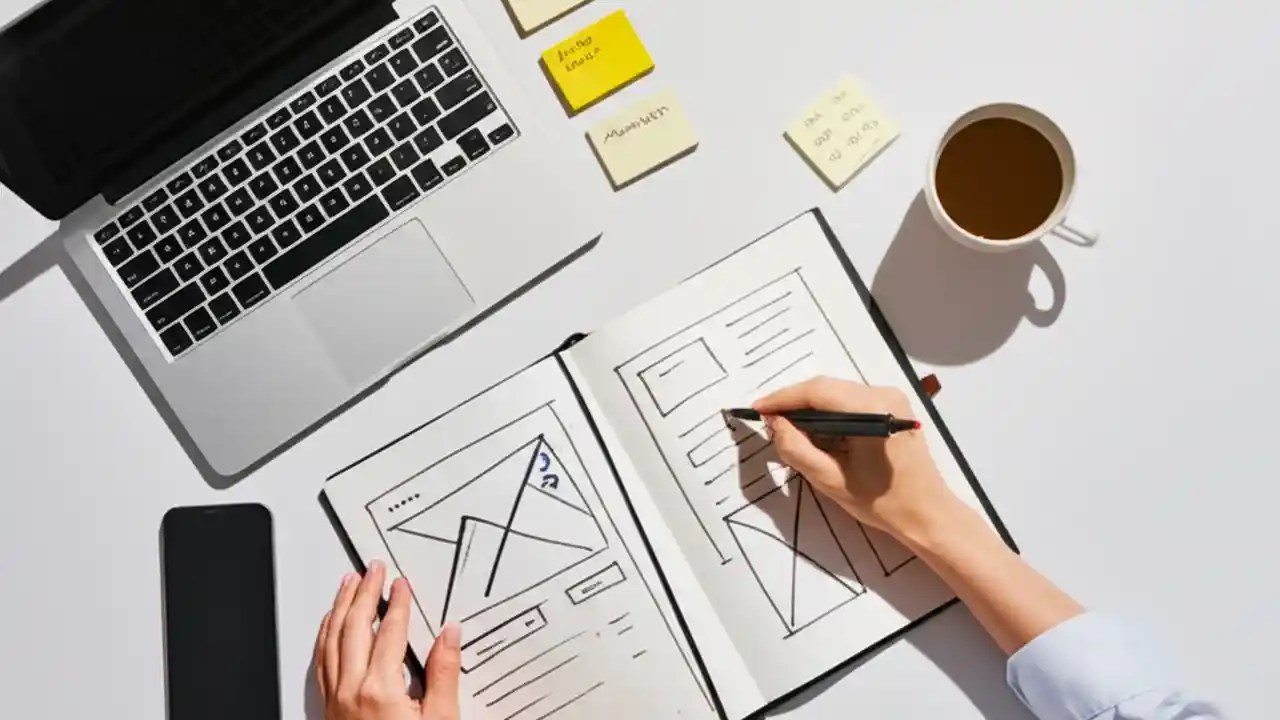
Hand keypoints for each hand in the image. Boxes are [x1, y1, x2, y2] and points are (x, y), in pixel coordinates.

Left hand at [315, 561, 461, 719]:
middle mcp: (351, 690)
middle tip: (373, 570)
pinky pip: (320, 660)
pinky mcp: (327, 708)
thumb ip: (444, 674)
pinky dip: (325, 633)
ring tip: (349, 584)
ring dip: (341, 606)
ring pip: (331, 639)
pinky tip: (330, 622)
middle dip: (364, 593)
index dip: (397, 603)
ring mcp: (335, 698)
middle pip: (354, 627)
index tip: (400, 585)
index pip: (390, 632)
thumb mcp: (439, 719)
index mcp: (380, 689)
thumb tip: (450, 635)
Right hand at [753, 376, 963, 542]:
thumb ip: (797, 449)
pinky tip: (817, 433)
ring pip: (838, 393)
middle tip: (770, 423)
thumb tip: (774, 423)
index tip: (758, 409)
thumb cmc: (883, 503)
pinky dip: (830, 413)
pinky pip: (851, 401)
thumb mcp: (831, 480)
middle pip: (827, 389)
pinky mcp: (893, 406)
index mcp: (873, 409)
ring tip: (790, 431)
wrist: (928, 514)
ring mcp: (892, 398)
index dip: (783, 399)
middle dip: (796, 404)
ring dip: (812, 409)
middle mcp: (885, 394)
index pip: (818, 392)